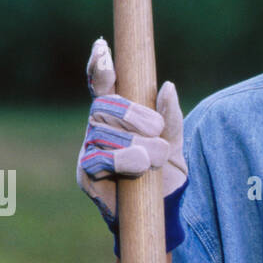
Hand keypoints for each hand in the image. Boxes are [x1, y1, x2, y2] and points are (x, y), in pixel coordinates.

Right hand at [78, 37, 187, 247]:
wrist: (163, 215)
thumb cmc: (167, 177)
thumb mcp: (177, 145)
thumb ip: (172, 119)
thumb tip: (167, 86)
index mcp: (118, 117)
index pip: (103, 86)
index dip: (99, 67)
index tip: (103, 47)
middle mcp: (98, 130)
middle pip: (103, 106)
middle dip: (131, 113)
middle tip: (156, 131)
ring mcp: (89, 151)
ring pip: (101, 132)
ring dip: (133, 142)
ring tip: (156, 158)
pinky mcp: (85, 174)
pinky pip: (97, 158)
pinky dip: (121, 159)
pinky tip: (139, 166)